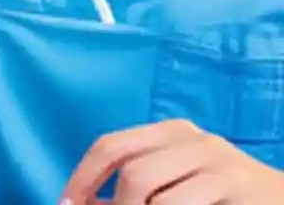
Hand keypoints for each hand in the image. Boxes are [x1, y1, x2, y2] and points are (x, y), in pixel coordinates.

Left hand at [62, 119, 283, 203]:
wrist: (281, 200)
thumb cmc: (221, 197)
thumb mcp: (175, 186)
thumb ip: (135, 191)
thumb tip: (85, 204)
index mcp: (170, 132)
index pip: (111, 145)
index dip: (83, 176)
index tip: (67, 203)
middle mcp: (191, 138)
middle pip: (128, 167)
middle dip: (110, 202)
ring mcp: (217, 159)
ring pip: (149, 187)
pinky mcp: (235, 183)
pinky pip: (177, 204)